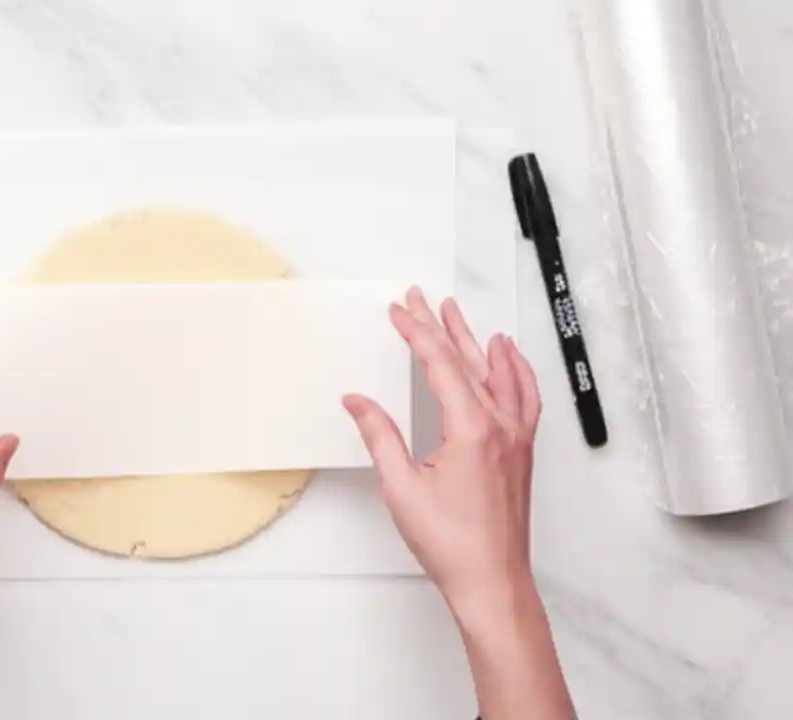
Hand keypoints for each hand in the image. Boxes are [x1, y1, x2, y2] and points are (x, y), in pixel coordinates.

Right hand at [345, 288, 573, 719]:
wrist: (491, 580)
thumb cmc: (453, 544)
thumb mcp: (401, 487)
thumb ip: (380, 436)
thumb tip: (359, 402)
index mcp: (471, 429)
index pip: (440, 365)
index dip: (416, 333)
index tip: (400, 311)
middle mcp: (500, 426)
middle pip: (468, 360)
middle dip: (440, 326)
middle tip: (420, 299)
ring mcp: (516, 438)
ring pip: (498, 373)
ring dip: (475, 340)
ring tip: (457, 314)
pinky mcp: (522, 451)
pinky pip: (524, 396)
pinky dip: (514, 369)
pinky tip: (507, 357)